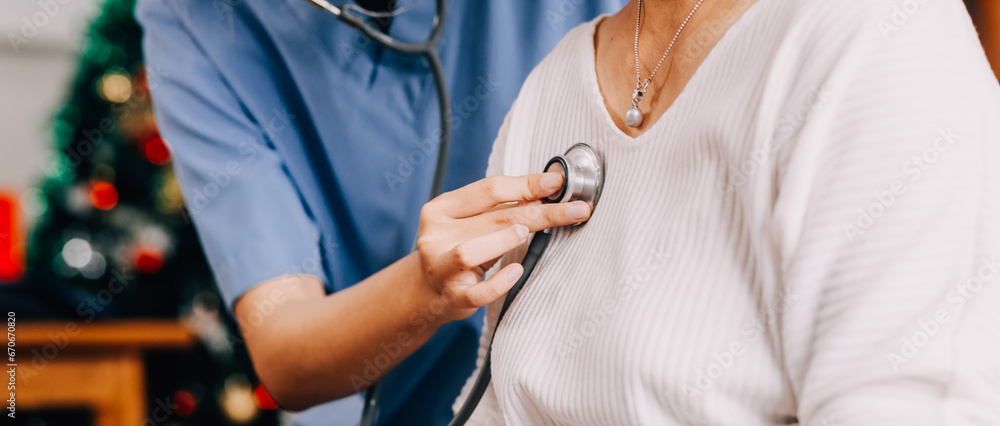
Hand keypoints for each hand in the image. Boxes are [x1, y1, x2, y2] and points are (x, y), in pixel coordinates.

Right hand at [415, 172, 591, 320]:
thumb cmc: (457, 248)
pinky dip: (500, 282)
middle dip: (540, 212)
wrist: (427, 290)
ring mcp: (442, 268)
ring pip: (471, 252)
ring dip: (504, 240)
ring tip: (528, 233)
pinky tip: (517, 272)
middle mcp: (436, 236)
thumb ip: (500, 207)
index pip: (489, 189)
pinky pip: (479, 291)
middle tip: (574, 209)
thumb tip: (548, 190)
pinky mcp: (454, 297)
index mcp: (441, 209)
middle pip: (494, 217)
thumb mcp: (470, 221)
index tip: (557, 183)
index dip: (526, 184)